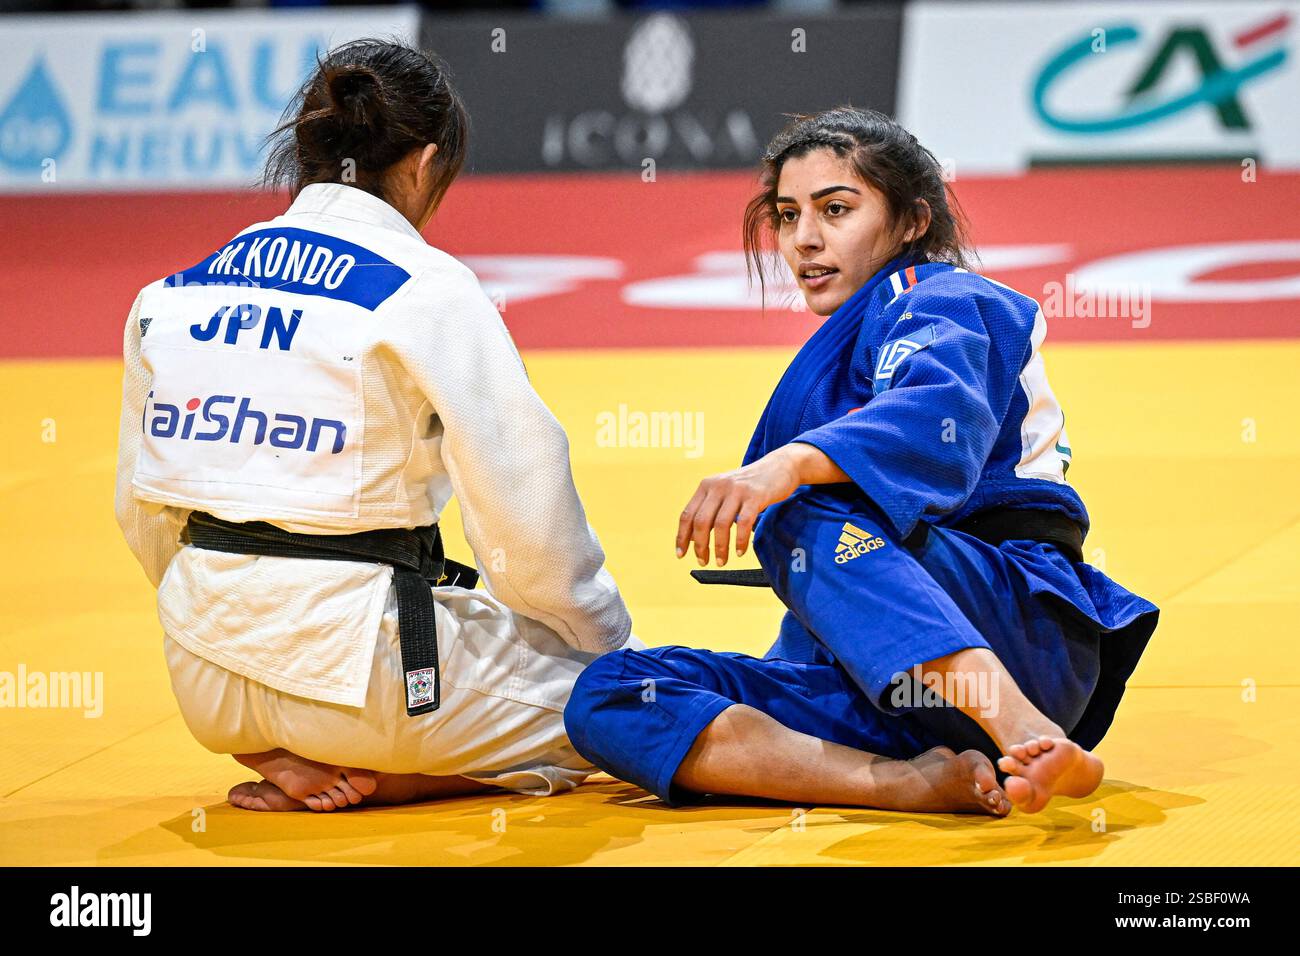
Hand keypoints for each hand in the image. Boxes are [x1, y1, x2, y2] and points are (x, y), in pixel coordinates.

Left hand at [676, 446, 806, 566]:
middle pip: (701, 521)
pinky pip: (743, 523)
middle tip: (703, 561)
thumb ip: (710, 509)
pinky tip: (740, 552)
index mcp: (706, 486)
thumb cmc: (750, 485)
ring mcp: (737, 490)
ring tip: (721, 561)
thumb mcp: (725, 491)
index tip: (681, 554)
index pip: (687, 514)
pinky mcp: (755, 496)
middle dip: (700, 546)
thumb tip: (694, 538)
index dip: (682, 537)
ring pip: (721, 524)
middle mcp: (718, 486)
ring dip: (719, 547)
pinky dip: (740, 541)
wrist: (779, 466)